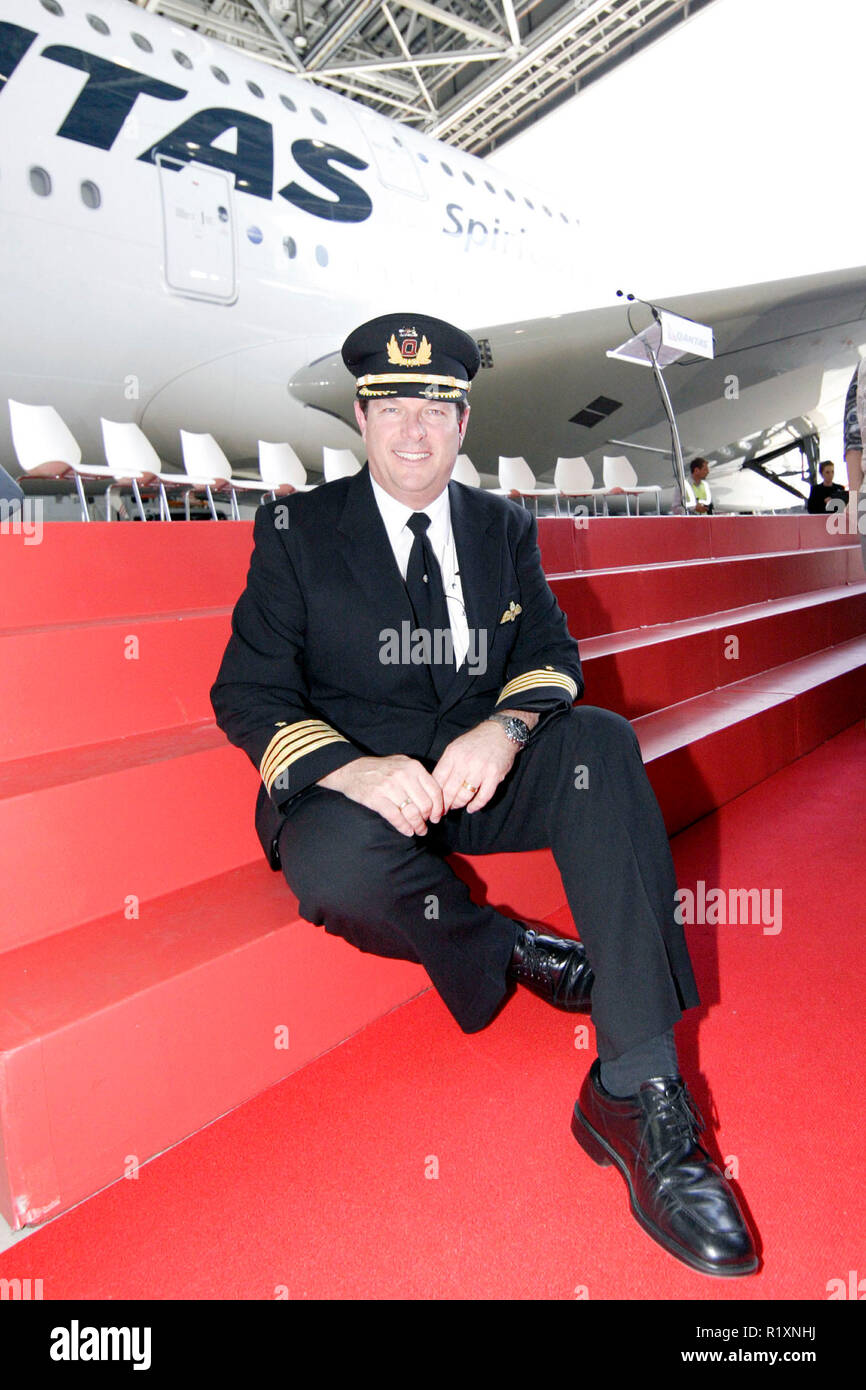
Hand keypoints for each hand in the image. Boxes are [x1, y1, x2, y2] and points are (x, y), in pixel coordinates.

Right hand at [317, 755, 443, 836]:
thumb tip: (435, 797)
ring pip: (412, 813)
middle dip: (427, 819)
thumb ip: (418, 776)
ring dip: (417, 826)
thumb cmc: (380, 769)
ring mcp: (389, 787)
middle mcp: (403, 775)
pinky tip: (407, 831)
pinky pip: (396, 817)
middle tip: (425, 825)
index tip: (437, 816)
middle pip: (425, 804)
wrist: (351, 769)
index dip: (438, 807)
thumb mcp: (402, 763)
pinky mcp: (376, 798)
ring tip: (418, 830)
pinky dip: (404, 827)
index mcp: (413, 767)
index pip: (434, 790)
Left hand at [431, 720, 518, 813]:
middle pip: (449, 790)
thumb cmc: (476, 742)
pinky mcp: (494, 775)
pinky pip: (483, 797)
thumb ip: (446, 765)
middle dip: (444, 804)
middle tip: (442, 811)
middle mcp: (465, 761)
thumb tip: (436, 786)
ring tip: (456, 806)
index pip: (437, 780)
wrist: (501, 732)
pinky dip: (476, 805)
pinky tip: (471, 808)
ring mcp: (480, 769)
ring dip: (459, 804)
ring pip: (464, 795)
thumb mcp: (456, 747)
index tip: (433, 802)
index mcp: (452, 754)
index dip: (434, 794)